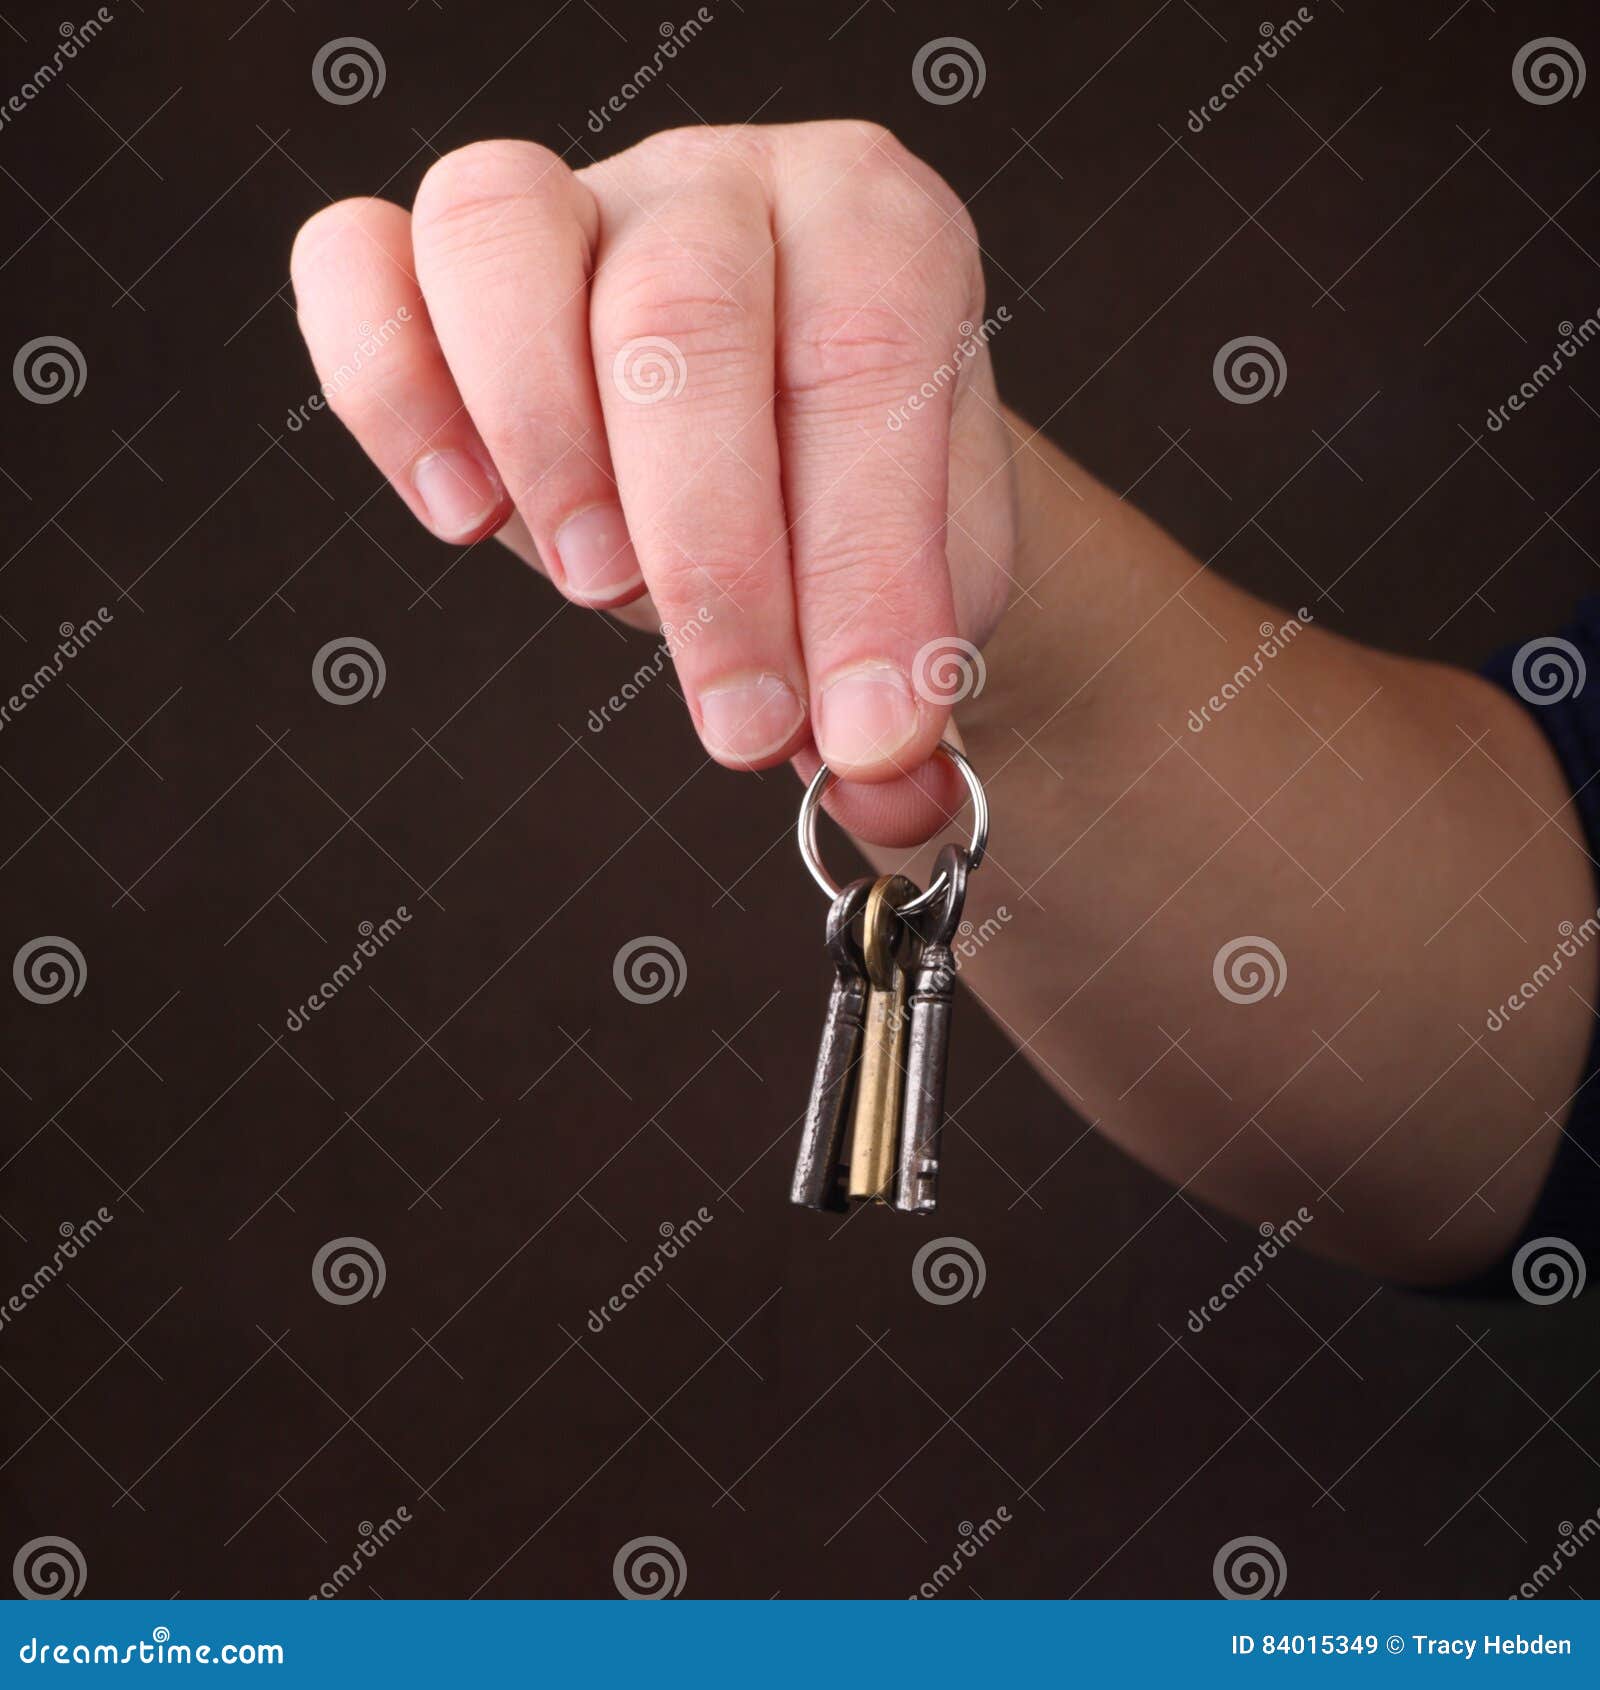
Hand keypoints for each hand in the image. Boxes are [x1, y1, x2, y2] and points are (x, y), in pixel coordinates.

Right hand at [290, 121, 1015, 843]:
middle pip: (681, 314)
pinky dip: (386, 386)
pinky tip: (464, 509)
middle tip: (737, 715)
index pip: (866, 366)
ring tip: (596, 584)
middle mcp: (724, 186)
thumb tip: (892, 797)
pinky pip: (357, 261)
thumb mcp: (909, 596)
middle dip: (710, 553)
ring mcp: (575, 198)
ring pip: (500, 232)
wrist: (792, 452)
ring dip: (540, 435)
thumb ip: (904, 695)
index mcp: (880, 231)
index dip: (864, 568)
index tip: (859, 736)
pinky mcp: (443, 262)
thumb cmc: (851, 511)